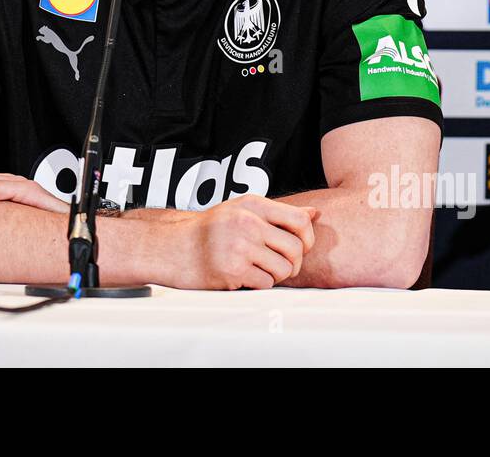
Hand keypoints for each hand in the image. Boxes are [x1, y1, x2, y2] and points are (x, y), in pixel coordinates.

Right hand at [162, 195, 318, 289]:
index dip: (308, 239)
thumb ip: (278, 213)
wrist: (175, 247)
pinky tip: (245, 277)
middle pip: (295, 249)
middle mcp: (247, 222)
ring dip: (277, 276)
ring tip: (260, 270)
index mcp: (253, 204)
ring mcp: (239, 246)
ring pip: (284, 269)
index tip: (300, 248)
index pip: (300, 221)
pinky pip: (266, 284)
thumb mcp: (243, 210)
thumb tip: (314, 214)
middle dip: (294, 263)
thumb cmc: (212, 230)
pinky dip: (260, 285)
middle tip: (281, 265)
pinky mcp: (232, 270)